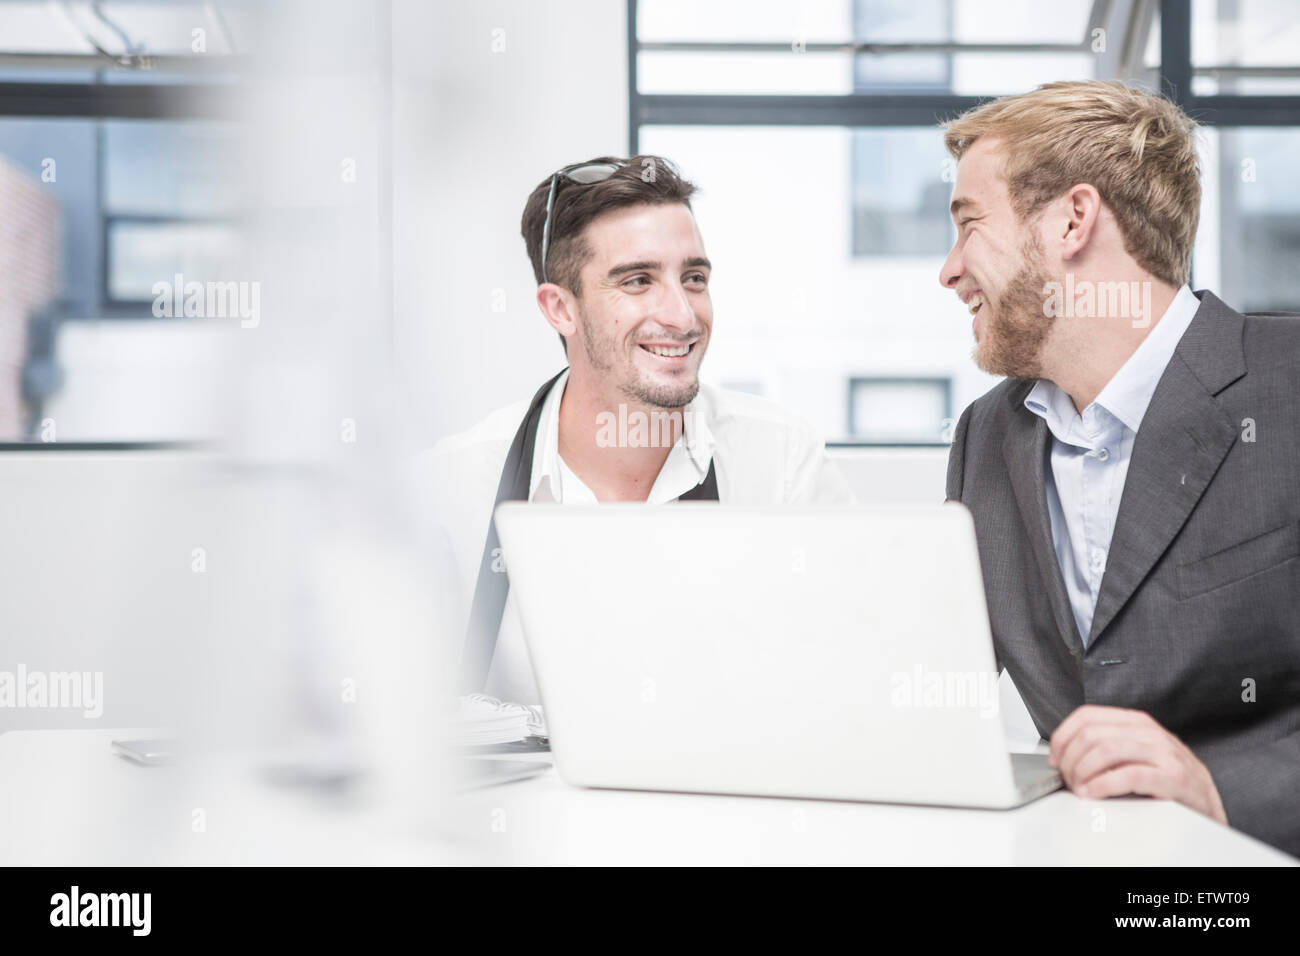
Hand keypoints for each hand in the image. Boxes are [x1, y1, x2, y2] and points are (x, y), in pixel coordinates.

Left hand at [1048, 704, 1226, 824]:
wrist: (1207, 803)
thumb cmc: (1166, 780)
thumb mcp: (1134, 754)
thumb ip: (1105, 747)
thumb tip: (1062, 754)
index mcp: (1135, 722)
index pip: (1087, 716)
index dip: (1062, 737)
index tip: (1054, 758)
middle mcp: (1148, 732)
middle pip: (1091, 734)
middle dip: (1070, 759)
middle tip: (1067, 779)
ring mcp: (1163, 753)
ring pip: (1106, 750)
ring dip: (1083, 772)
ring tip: (1079, 788)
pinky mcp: (1173, 777)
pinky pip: (1129, 775)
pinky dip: (1103, 785)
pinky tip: (1094, 794)